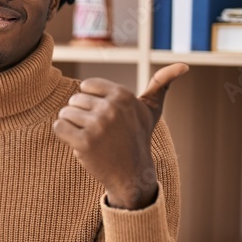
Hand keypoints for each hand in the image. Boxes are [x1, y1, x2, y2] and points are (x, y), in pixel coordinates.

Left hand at [52, 64, 187, 208]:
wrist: (132, 174)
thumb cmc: (137, 138)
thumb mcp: (151, 110)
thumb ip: (160, 85)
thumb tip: (182, 66)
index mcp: (123, 95)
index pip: (86, 86)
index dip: (90, 102)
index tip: (104, 116)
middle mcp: (112, 107)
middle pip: (74, 100)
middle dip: (81, 115)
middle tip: (98, 132)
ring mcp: (98, 125)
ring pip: (65, 113)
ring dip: (72, 126)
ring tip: (90, 138)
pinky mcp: (84, 142)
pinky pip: (59, 127)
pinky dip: (64, 135)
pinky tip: (79, 143)